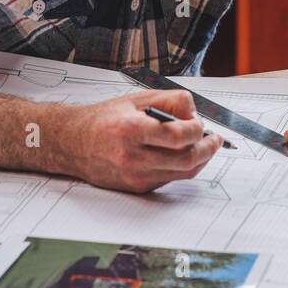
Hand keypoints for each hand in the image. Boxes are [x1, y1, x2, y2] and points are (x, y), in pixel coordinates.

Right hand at [66, 89, 221, 192]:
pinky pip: (169, 178)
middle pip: (186, 159)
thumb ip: (169, 101)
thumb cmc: (103, 119)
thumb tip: (194, 114)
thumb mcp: (136, 100)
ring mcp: (135, 176)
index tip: (201, 124)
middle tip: (215, 139)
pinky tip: (182, 154)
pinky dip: (181, 167)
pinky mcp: (137, 187)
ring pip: (182, 173)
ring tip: (204, 146)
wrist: (72, 143)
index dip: (198, 129)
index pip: (179, 136)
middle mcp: (132, 157)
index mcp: (131, 130)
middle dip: (208, 149)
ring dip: (200, 159)